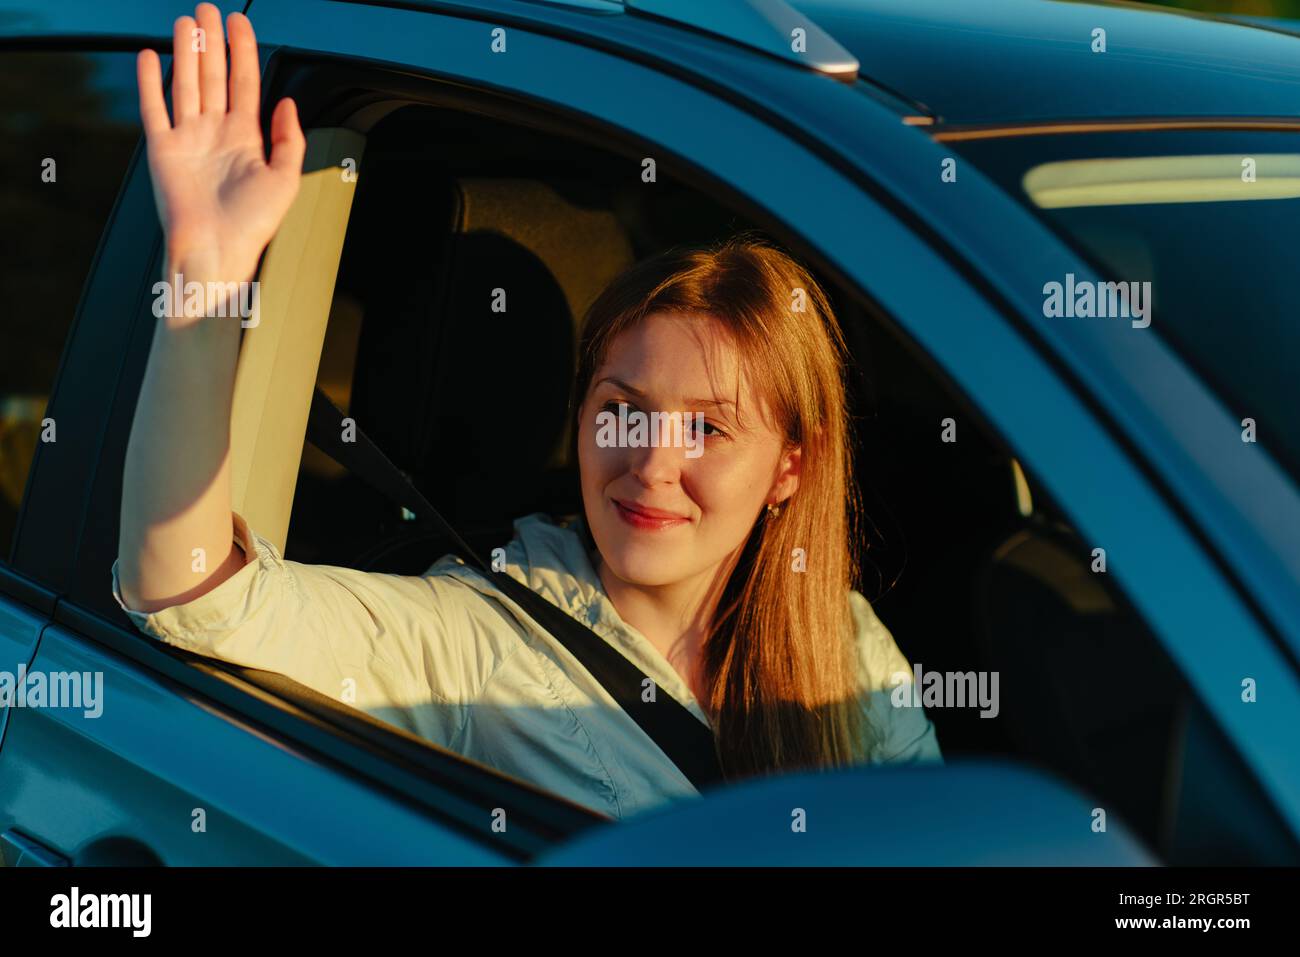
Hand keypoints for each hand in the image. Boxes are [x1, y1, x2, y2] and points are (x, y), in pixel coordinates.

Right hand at [137, 4, 304, 306]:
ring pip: (186, 84)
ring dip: (185, 52)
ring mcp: (188, 139)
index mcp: (246, 139)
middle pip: (213, 76)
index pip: (244, 83)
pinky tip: (150, 57)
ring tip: (186, 22)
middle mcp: (215, 133)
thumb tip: (287, 102)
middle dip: (211, 42)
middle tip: (208, 9)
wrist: (217, 251)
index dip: (242, 51)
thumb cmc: (252, 225)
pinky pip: (154, 108)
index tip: (240, 22)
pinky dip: (150, 82)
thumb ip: (290, 139)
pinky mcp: (163, 150)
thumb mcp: (286, 180)